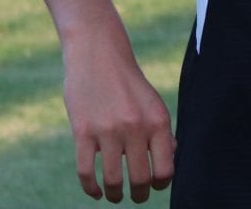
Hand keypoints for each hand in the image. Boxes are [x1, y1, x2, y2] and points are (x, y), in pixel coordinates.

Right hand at [61, 32, 174, 202]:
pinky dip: (91, 188)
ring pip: (113, 179)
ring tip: (116, 197)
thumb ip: (161, 133)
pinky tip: (96, 192)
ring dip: (116, 195)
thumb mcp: (153, 104)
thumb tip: (168, 164)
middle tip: (137, 197)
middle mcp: (136, 127)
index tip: (155, 186)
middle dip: (139, 195)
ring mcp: (108, 130)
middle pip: (140, 179)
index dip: (161, 184)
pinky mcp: (83, 132)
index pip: (166, 168)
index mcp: (158, 121)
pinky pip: (86, 172)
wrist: (99, 55)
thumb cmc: (128, 84)